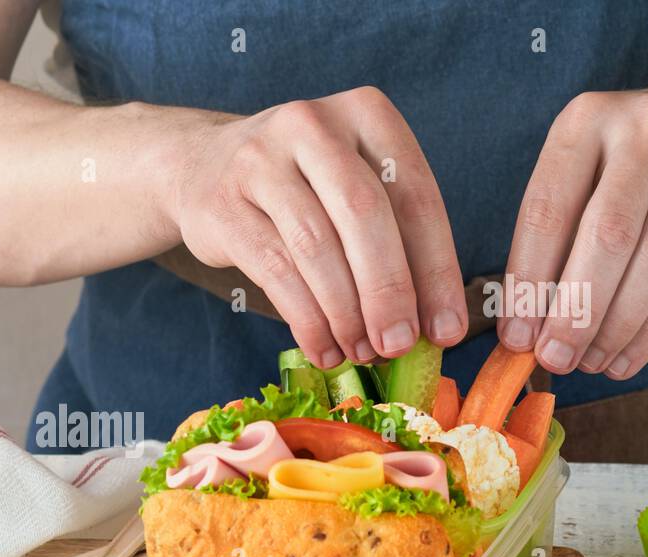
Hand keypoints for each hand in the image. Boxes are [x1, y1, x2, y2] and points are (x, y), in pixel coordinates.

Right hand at [168, 87, 466, 367]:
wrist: (201, 167)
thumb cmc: (301, 186)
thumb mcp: (353, 185)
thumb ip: (395, 235)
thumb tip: (434, 323)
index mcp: (365, 113)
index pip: (415, 194)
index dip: (436, 269)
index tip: (446, 329)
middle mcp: (311, 125)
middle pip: (364, 214)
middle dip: (388, 290)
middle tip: (399, 345)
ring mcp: (259, 161)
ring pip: (316, 246)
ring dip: (345, 312)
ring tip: (361, 352)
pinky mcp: (221, 204)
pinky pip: (273, 269)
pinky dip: (305, 319)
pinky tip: (322, 347)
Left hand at [500, 79, 647, 377]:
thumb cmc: (619, 158)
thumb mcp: (576, 167)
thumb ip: (549, 232)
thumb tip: (522, 326)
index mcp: (586, 121)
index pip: (548, 211)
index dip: (529, 281)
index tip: (515, 336)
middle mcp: (647, 129)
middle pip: (608, 235)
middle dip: (576, 310)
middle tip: (553, 359)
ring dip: (617, 325)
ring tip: (587, 363)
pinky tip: (624, 358)